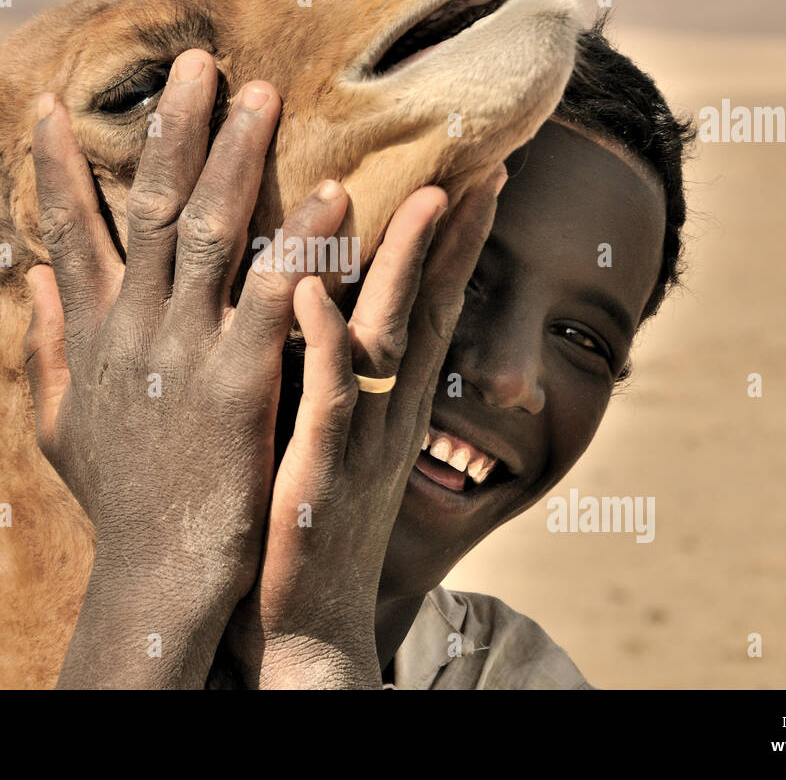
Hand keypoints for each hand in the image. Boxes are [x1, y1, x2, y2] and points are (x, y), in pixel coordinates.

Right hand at [24, 50, 348, 686]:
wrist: (162, 574)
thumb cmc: (124, 498)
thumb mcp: (63, 422)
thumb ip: (48, 345)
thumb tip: (31, 277)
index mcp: (95, 335)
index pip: (69, 233)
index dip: (57, 168)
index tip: (55, 105)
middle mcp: (134, 329)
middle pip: (152, 209)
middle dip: (171, 130)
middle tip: (198, 61)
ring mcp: (185, 351)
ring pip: (211, 234)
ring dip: (235, 158)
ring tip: (262, 93)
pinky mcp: (240, 384)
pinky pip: (274, 296)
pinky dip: (300, 241)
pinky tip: (334, 191)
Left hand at [220, 166, 506, 687]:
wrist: (300, 624)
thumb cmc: (299, 520)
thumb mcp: (324, 433)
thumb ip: (329, 371)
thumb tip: (315, 306)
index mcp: (389, 397)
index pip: (433, 303)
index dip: (456, 239)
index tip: (475, 173)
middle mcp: (391, 409)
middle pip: (435, 305)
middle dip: (460, 233)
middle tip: (486, 163)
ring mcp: (363, 437)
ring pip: (393, 335)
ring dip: (411, 266)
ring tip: (430, 195)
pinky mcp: (320, 469)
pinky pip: (328, 395)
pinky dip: (324, 341)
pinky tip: (311, 291)